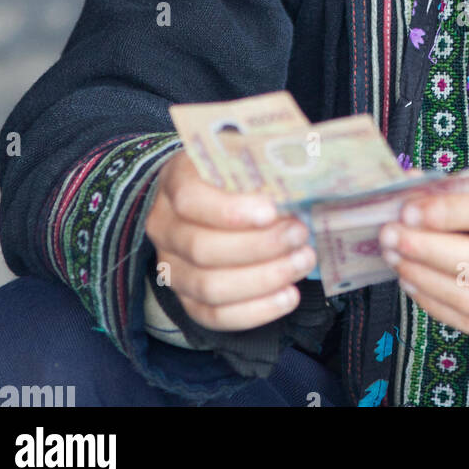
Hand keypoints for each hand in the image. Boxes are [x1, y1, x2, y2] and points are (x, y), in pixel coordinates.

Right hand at [144, 149, 315, 331]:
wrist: (206, 195)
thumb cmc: (233, 171)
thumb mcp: (241, 152)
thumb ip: (262, 161)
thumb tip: (304, 170)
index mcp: (175, 181)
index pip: (190, 199)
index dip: (230, 210)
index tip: (272, 210)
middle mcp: (164, 227)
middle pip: (203, 249)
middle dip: (259, 246)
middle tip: (300, 234)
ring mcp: (171, 267)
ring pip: (210, 287)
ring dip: (264, 279)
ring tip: (302, 262)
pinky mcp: (186, 299)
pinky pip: (215, 316)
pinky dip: (256, 311)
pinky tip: (288, 296)